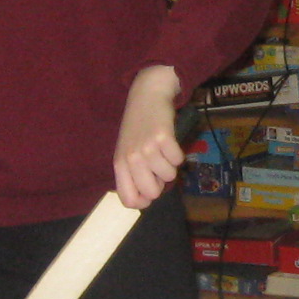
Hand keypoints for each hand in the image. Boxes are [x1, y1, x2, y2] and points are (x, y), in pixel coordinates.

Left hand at [112, 66, 185, 209]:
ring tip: (163, 150)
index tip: (150, 193)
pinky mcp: (164, 138)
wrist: (147, 95)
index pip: (128, 199)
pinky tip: (170, 142)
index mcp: (120, 164)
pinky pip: (178, 160)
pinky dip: (178, 153)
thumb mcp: (128, 150)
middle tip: (159, 167)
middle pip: (152, 193)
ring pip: (169, 176)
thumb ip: (133, 174)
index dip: (143, 202)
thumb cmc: (137, 126)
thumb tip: (147, 199)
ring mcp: (147, 149)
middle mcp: (132, 159)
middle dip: (161, 184)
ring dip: (171, 165)